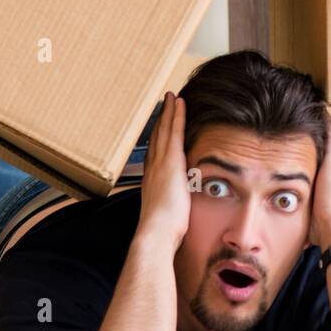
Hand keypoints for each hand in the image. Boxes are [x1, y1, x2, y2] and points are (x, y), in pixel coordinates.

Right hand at [138, 92, 191, 251]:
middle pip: (156, 137)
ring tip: (171, 97)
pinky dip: (176, 115)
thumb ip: (171, 206)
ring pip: (164, 130)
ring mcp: (160, 163)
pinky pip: (174, 131)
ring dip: (168, 112)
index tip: (160, 126)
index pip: (155, 153)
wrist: (155, 233)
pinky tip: (179, 103)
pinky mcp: (171, 161)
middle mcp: (152, 168)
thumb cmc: (162, 232)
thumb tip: (178, 211)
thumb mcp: (166, 216)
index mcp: (151, 181)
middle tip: (164, 103)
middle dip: (161, 119)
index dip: (157, 137)